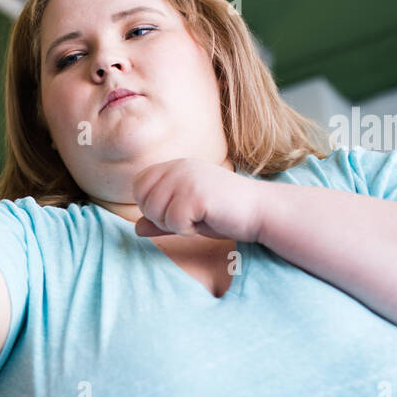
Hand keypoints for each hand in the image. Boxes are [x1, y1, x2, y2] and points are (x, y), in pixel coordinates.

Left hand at [131, 157, 268, 241]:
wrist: (260, 211)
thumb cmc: (225, 213)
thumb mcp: (187, 214)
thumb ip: (162, 219)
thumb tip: (136, 228)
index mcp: (175, 166)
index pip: (139, 184)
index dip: (150, 204)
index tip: (177, 210)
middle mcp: (178, 167)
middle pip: (143, 200)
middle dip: (162, 218)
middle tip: (191, 216)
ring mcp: (187, 179)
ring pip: (156, 213)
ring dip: (176, 225)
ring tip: (200, 217)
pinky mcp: (196, 194)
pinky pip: (173, 222)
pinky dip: (188, 230)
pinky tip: (207, 219)